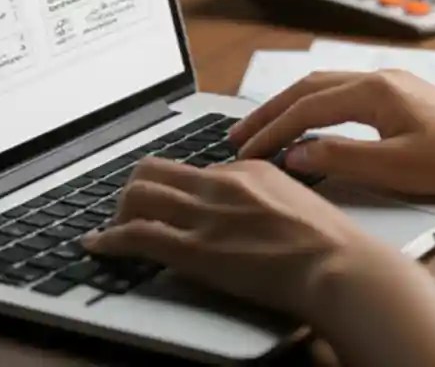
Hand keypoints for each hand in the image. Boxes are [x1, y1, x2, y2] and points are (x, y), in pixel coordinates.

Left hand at [82, 157, 400, 317]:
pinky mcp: (195, 248)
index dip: (176, 191)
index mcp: (248, 169)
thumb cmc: (328, 244)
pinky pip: (136, 234)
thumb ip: (266, 197)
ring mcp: (206, 214)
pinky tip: (97, 246)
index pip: (194, 171)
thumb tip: (246, 209)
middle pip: (153, 169)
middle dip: (133, 190)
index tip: (168, 205)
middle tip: (128, 211)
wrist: (337, 265)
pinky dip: (108, 239)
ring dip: (117, 212)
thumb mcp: (297, 201)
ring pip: (137, 194)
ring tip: (111, 229)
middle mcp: (221, 183)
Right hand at [229, 70, 434, 195]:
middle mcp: (377, 78)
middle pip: (307, 89)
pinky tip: (307, 123)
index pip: (304, 109)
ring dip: (289, 107)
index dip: (270, 131)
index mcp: (373, 92)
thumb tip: (296, 156)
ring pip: (323, 87)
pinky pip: (341, 93)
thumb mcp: (395, 168)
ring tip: (262, 128)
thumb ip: (341, 159)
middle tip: (237, 136)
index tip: (244, 152)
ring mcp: (389, 83)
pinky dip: (313, 107)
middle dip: (269, 111)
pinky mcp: (398, 95)